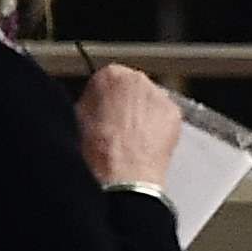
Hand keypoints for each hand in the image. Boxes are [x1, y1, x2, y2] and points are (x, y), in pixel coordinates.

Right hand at [74, 63, 183, 191]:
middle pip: (131, 88)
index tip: (99, 111)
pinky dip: (157, 127)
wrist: (121, 174)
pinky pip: (164, 116)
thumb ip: (88, 102)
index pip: (106, 79)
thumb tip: (94, 105)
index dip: (101, 98)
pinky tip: (145, 143)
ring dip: (142, 114)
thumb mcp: (76, 118)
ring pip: (149, 101)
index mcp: (110, 76)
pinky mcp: (175, 113)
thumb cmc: (95, 151)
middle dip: (125, 104)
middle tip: (114, 126)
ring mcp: (160, 96)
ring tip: (130, 139)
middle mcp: (138, 80)